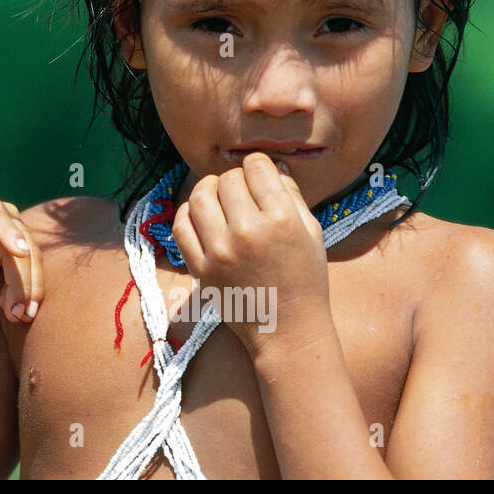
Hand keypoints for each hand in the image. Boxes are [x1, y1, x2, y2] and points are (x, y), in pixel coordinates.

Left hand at [0, 192, 41, 323]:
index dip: (7, 233)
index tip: (21, 252)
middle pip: (18, 239)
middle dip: (22, 277)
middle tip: (18, 314)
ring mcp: (4, 221)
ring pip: (29, 251)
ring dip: (31, 284)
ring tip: (22, 316)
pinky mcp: (10, 236)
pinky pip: (26, 260)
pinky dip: (26, 284)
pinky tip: (16, 308)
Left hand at [170, 152, 329, 355]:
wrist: (287, 328)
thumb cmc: (305, 278)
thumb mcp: (312, 232)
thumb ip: (292, 194)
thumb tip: (271, 166)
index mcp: (281, 219)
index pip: (256, 167)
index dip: (258, 165)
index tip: (259, 174)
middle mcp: (247, 231)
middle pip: (228, 179)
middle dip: (235, 178)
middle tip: (241, 190)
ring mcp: (220, 251)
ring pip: (200, 197)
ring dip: (208, 188)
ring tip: (218, 195)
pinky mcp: (200, 268)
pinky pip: (181, 226)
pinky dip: (187, 212)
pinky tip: (200, 214)